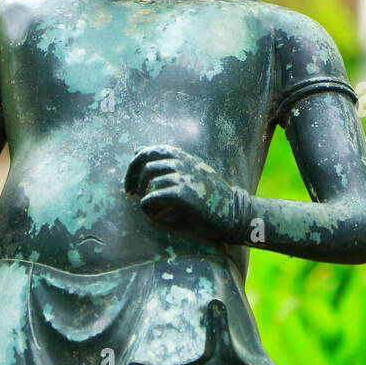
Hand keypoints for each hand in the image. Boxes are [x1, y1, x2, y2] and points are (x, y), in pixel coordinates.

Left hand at [125, 145, 248, 241]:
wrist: (235, 212)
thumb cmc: (212, 194)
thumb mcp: (192, 171)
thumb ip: (168, 161)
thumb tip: (136, 149)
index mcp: (184, 156)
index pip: (150, 150)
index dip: (135, 163)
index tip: (132, 180)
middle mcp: (182, 164)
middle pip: (145, 163)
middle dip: (132, 177)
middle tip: (130, 192)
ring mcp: (182, 178)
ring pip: (149, 183)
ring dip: (145, 196)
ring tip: (152, 207)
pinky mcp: (181, 195)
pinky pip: (151, 200)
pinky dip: (149, 208)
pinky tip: (157, 214)